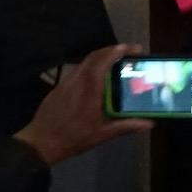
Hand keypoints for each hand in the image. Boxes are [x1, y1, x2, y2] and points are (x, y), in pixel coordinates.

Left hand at [15, 43, 149, 166]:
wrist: (41, 142)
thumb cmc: (73, 138)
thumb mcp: (102, 134)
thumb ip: (126, 126)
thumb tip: (150, 123)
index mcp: (89, 88)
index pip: (103, 60)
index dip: (118, 51)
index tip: (133, 49)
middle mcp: (77, 80)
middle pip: (95, 56)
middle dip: (112, 50)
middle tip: (128, 52)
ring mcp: (66, 82)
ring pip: (85, 62)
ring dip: (101, 57)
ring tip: (115, 63)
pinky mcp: (59, 87)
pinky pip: (77, 70)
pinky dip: (90, 66)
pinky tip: (97, 78)